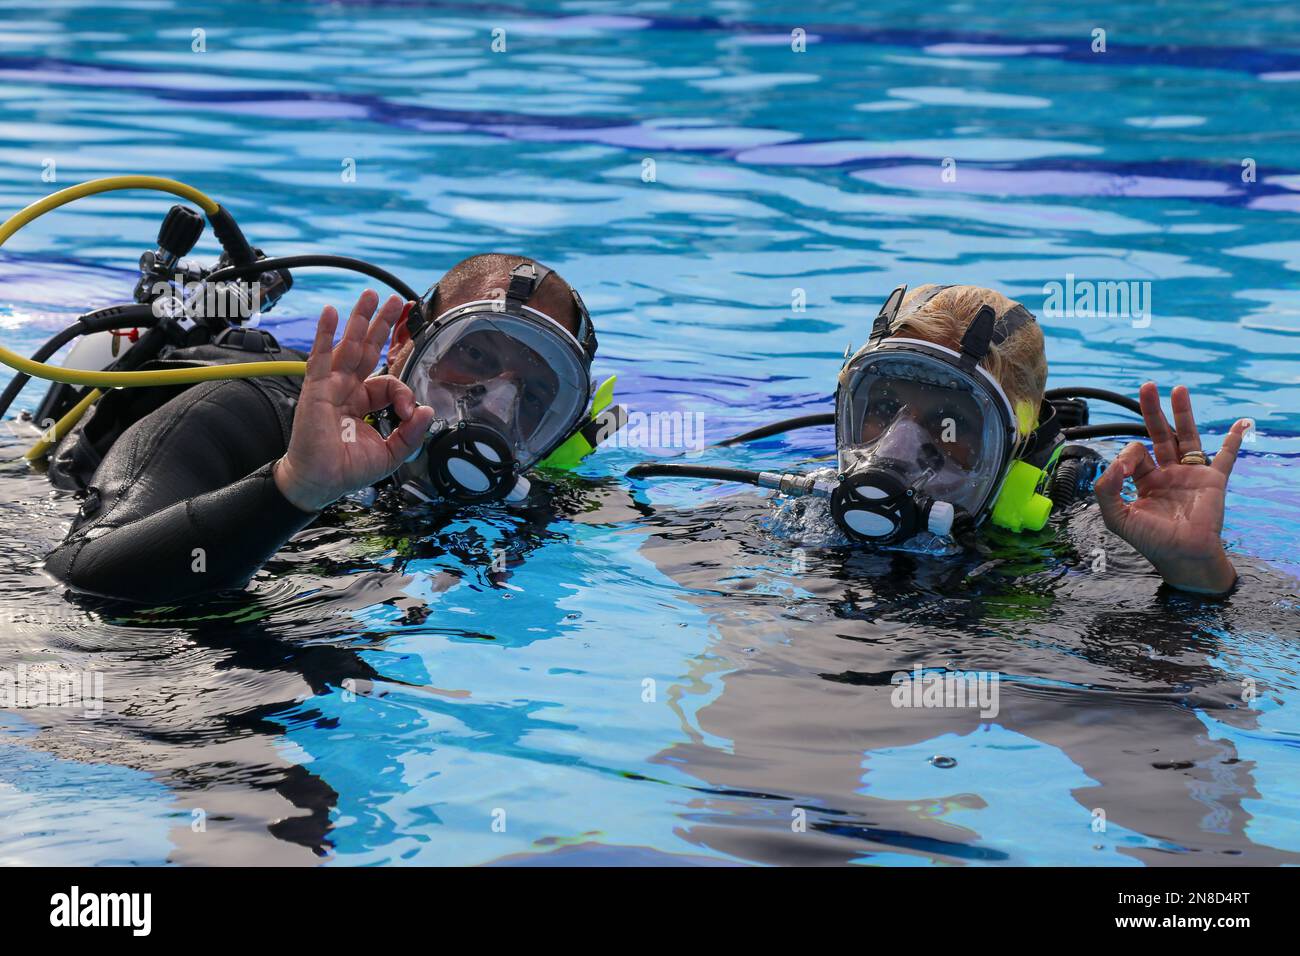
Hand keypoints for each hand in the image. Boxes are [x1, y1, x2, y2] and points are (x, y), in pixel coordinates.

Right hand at [274, 290, 434, 511]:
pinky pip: (321, 357)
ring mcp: (330, 387)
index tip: (410, 413)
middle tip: (396, 301)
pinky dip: (325, 333)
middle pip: (367, 349)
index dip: (403, 393)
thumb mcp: (392, 452)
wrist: (321, 482)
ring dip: (360, 319)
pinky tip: (331, 313)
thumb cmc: (348, 469)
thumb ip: (412, 433)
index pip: (388, 382)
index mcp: (363, 403)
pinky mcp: (316, 389)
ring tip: (372, 295)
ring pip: (348, 346)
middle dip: (382, 324)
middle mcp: (347, 390)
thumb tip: (428, 411)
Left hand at [1094, 382, 1250, 594]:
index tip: (1126, 469)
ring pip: (1188, 437)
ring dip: (1183, 413)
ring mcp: (1192, 474)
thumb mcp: (1117, 517)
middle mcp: (1168, 473)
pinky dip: (1233, 440)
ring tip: (1178, 389)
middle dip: (1152, 410)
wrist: (1183, 557)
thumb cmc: (1150, 540)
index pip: (1135, 453)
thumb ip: (1106, 490)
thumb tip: (1111, 464)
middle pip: (1160, 434)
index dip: (1128, 455)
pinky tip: (1241, 423)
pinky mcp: (1214, 481)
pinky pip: (1226, 456)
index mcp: (1145, 480)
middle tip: (1147, 386)